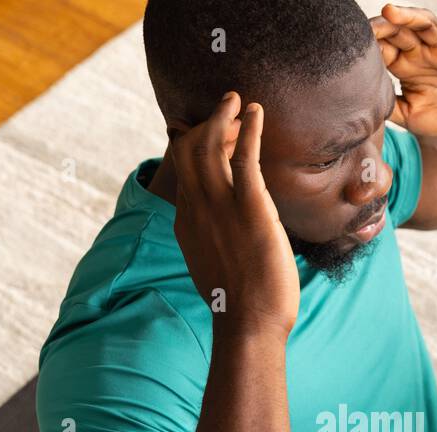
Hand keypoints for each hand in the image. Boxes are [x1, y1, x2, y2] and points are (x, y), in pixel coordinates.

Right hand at [168, 91, 298, 333]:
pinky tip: (255, 112)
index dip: (193, 147)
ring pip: (210, 145)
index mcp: (186, 224)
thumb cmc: (241, 307)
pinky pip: (245, 156)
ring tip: (236, 101)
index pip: (181, 173)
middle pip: (187, 150)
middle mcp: (196, 210)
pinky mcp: (250, 207)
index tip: (213, 137)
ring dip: (223, 117)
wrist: (249, 325)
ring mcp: (220, 207)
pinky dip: (249, 128)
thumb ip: (213, 245)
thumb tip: (224, 244)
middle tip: (224, 110)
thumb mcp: (213, 269)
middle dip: (203, 124)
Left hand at [370, 4, 436, 136]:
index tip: (352, 48)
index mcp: (405, 64)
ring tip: (391, 12)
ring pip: (425, 22)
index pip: (383, 48)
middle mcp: (422, 50)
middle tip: (367, 26)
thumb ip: (391, 109)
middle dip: (382, 26)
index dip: (370, 45)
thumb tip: (364, 108)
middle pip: (399, 30)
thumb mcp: (412, 117)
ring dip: (408, 16)